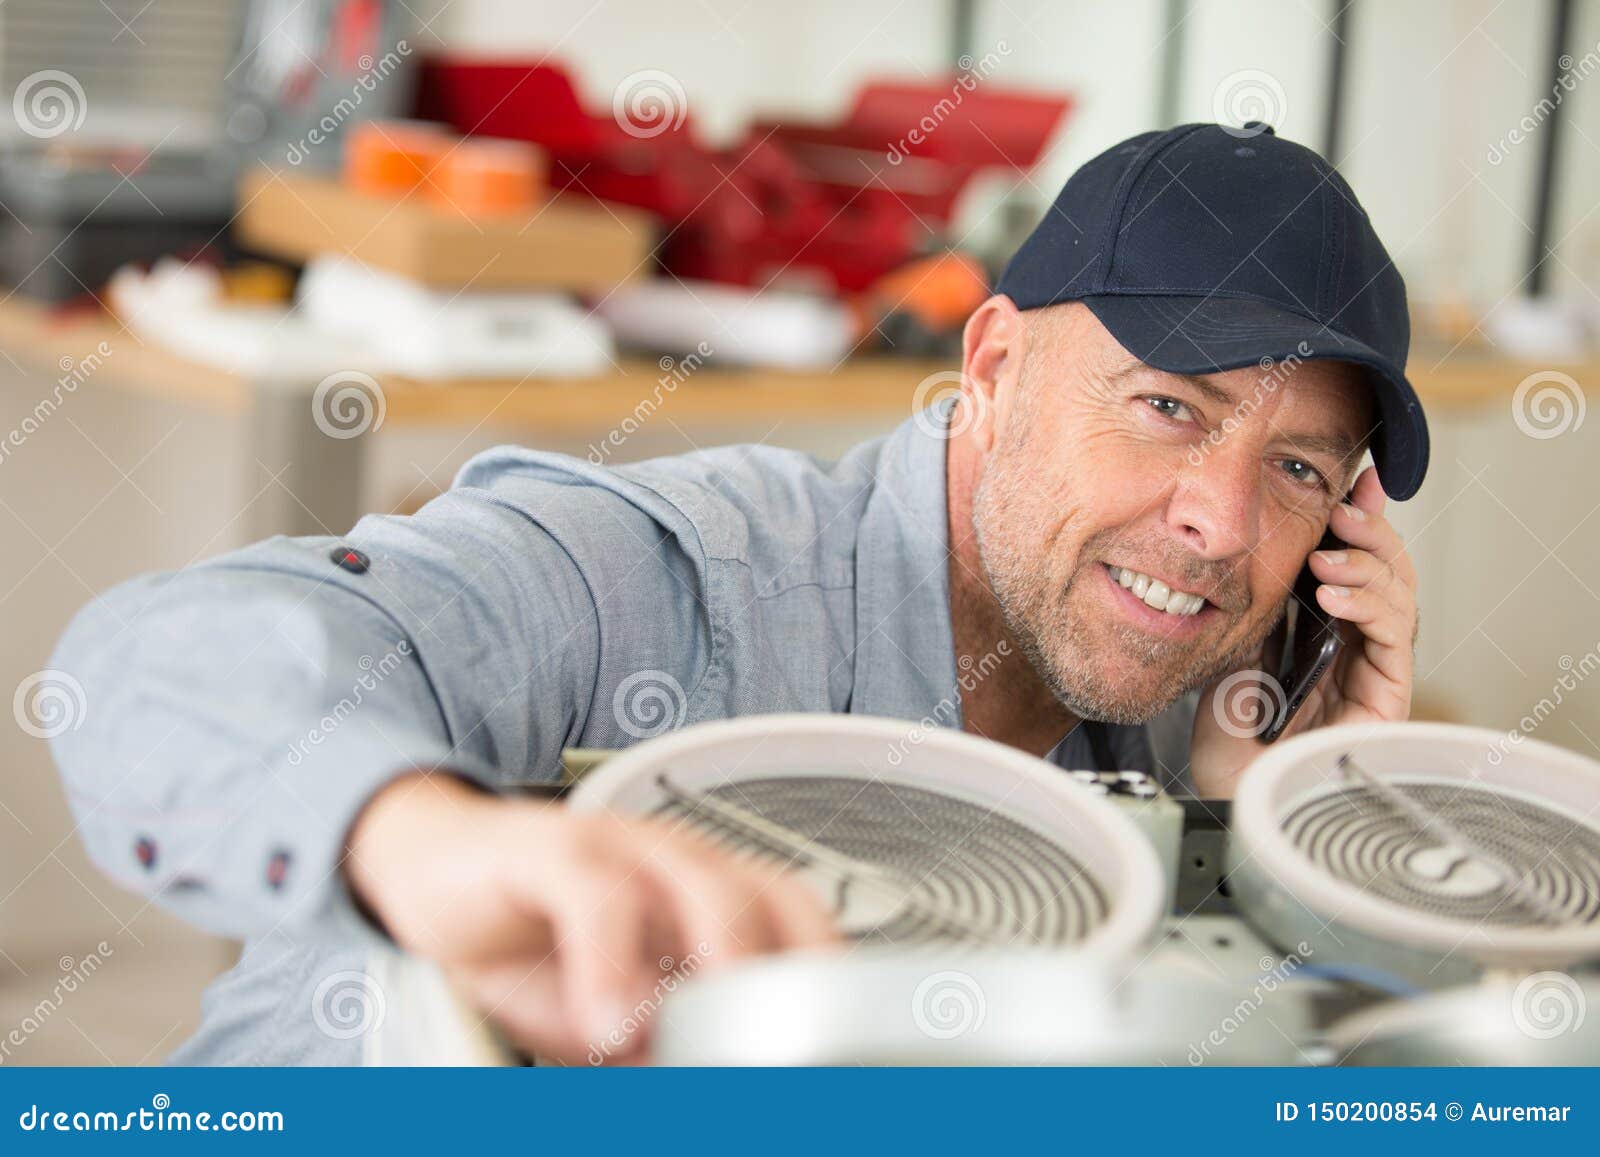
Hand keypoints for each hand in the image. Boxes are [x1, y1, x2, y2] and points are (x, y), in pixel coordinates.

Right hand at [345, 771, 837, 1063]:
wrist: (433, 870)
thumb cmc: (536, 940)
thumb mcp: (611, 1016)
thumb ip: (664, 1048)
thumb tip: (714, 1086)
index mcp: (717, 894)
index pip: (804, 926)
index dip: (832, 983)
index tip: (846, 1053)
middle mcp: (686, 862)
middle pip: (775, 904)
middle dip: (799, 984)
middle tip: (801, 1059)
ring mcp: (625, 847)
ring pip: (706, 887)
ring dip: (725, 970)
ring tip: (720, 1047)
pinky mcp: (552, 848)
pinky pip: (598, 896)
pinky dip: (613, 963)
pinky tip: (611, 1022)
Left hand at [1189, 465, 1416, 795]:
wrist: (1228, 794)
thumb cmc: (1227, 738)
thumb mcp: (1232, 651)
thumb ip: (1258, 607)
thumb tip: (1262, 548)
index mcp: (1322, 631)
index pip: (1352, 563)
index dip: (1358, 521)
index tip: (1352, 482)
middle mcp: (1355, 648)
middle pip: (1387, 572)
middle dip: (1370, 532)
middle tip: (1344, 507)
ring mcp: (1374, 673)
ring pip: (1400, 597)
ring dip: (1367, 566)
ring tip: (1327, 559)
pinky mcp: (1387, 701)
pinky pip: (1395, 640)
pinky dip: (1372, 607)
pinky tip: (1337, 597)